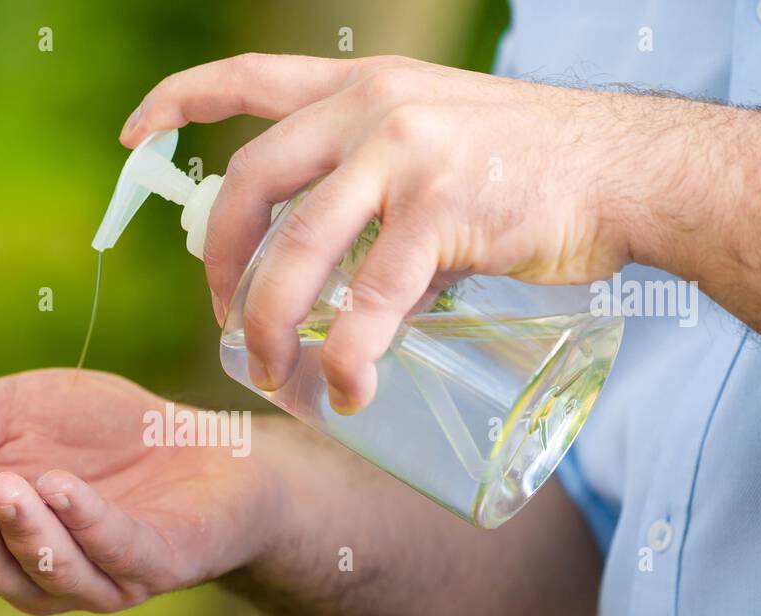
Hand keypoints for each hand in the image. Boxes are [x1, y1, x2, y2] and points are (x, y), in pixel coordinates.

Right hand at [0, 369, 279, 614]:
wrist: (205, 441)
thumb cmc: (101, 432)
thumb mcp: (8, 415)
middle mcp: (38, 572)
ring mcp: (98, 577)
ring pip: (44, 573)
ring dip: (19, 529)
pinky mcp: (155, 565)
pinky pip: (113, 555)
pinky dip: (85, 524)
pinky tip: (61, 487)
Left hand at [122, 53, 642, 411]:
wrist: (626, 168)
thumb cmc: (529, 165)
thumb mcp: (433, 137)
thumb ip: (369, 182)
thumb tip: (322, 266)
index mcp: (361, 87)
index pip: (249, 78)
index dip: (180, 103)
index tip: (133, 137)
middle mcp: (372, 108)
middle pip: (250, 183)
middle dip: (218, 262)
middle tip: (223, 320)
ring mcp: (407, 156)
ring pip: (298, 249)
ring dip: (268, 322)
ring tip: (269, 372)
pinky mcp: (446, 211)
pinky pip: (373, 296)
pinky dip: (350, 354)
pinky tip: (347, 391)